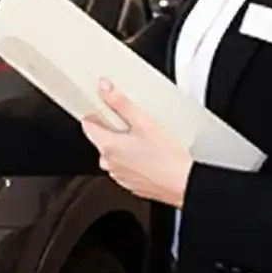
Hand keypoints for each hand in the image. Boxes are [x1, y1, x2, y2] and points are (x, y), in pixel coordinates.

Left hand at [80, 79, 193, 207]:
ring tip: (144, 141)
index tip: (102, 109)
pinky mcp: (130, 185)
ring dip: (123, 147)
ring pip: (114, 155)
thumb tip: (104, 88)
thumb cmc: (166, 156)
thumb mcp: (143, 122)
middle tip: (132, 124)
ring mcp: (118, 176)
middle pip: (101, 140)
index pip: (87, 125)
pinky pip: (125, 168)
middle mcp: (108, 163)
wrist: (184, 183)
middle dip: (113, 131)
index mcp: (107, 146)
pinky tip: (149, 156)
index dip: (94, 114)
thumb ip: (120, 103)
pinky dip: (132, 161)